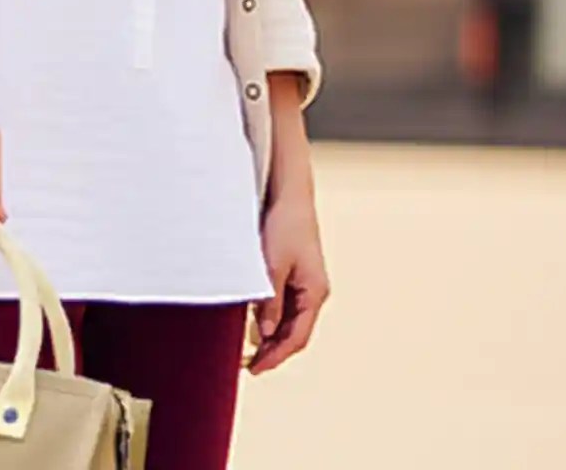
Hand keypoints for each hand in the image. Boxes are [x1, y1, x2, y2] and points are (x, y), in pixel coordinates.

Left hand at [248, 195, 329, 373]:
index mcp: (315, 293)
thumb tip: (266, 334)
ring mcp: (306, 284)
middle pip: (296, 332)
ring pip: (291, 321)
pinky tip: (255, 325)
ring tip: (250, 350)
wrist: (289, 197)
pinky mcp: (296, 276)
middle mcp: (315, 292)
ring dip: (272, 337)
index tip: (256, 369)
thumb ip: (270, 303)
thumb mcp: (272, 268)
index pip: (297, 336)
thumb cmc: (284, 227)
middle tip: (250, 365)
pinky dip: (272, 320)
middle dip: (274, 351)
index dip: (276, 356)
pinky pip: (286, 307)